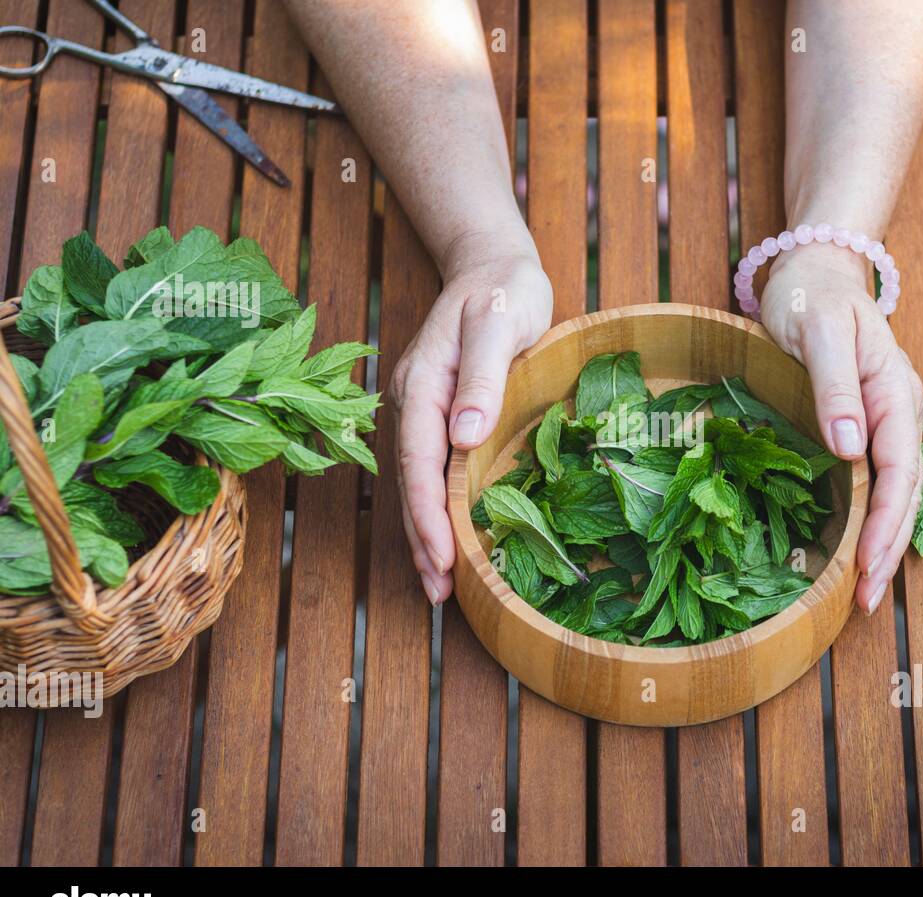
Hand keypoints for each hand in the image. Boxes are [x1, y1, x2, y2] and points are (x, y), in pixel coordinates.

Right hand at [391, 231, 552, 604]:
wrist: (493, 265)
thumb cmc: (503, 290)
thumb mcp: (498, 322)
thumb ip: (481, 375)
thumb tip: (464, 433)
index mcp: (422, 386)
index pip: (418, 461)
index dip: (426, 513)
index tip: (442, 556)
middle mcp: (413, 404)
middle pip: (410, 483)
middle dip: (421, 540)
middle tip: (439, 595)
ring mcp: (424, 413)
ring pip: (418, 484)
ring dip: (426, 535)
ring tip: (440, 587)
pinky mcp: (441, 418)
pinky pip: (433, 473)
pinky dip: (437, 512)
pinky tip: (451, 542)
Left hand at [759, 240, 922, 613]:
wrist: (815, 272)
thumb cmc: (812, 298)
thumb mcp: (819, 331)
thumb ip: (835, 386)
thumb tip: (848, 445)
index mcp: (895, 393)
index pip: (900, 470)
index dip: (886, 522)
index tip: (869, 564)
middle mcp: (901, 414)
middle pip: (905, 493)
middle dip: (888, 550)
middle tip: (865, 602)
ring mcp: (888, 424)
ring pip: (896, 495)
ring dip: (882, 544)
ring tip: (864, 593)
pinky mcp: (869, 429)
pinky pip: (878, 483)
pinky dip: (870, 522)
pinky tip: (856, 552)